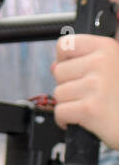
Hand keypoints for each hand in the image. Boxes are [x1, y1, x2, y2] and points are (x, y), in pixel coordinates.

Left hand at [53, 33, 118, 148]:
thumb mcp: (110, 67)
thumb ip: (82, 61)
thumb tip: (54, 66)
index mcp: (107, 47)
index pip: (65, 45)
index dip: (65, 60)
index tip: (78, 70)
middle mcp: (102, 62)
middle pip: (58, 71)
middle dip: (69, 85)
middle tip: (91, 92)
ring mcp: (96, 85)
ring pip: (58, 93)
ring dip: (70, 103)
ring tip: (92, 104)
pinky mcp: (89, 108)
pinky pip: (60, 111)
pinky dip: (66, 119)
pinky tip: (85, 118)